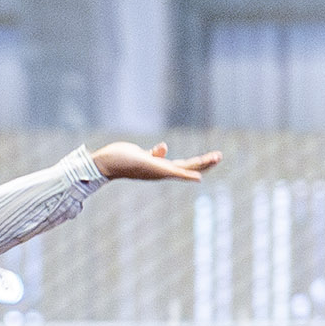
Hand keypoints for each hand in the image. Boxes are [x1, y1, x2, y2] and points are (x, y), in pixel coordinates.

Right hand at [91, 140, 220, 182]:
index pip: (189, 168)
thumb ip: (176, 170)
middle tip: (219, 155)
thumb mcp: (153, 165)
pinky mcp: (142, 158)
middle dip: (203, 162)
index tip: (216, 158)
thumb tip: (199, 178)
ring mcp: (152, 165)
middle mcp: (160, 169)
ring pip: (175, 162)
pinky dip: (161, 152)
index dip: (203, 164)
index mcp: (164, 171)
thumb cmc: (127, 163)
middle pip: (187, 166)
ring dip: (189, 159)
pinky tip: (163, 147)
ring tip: (194, 154)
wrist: (105, 162)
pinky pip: (156, 156)